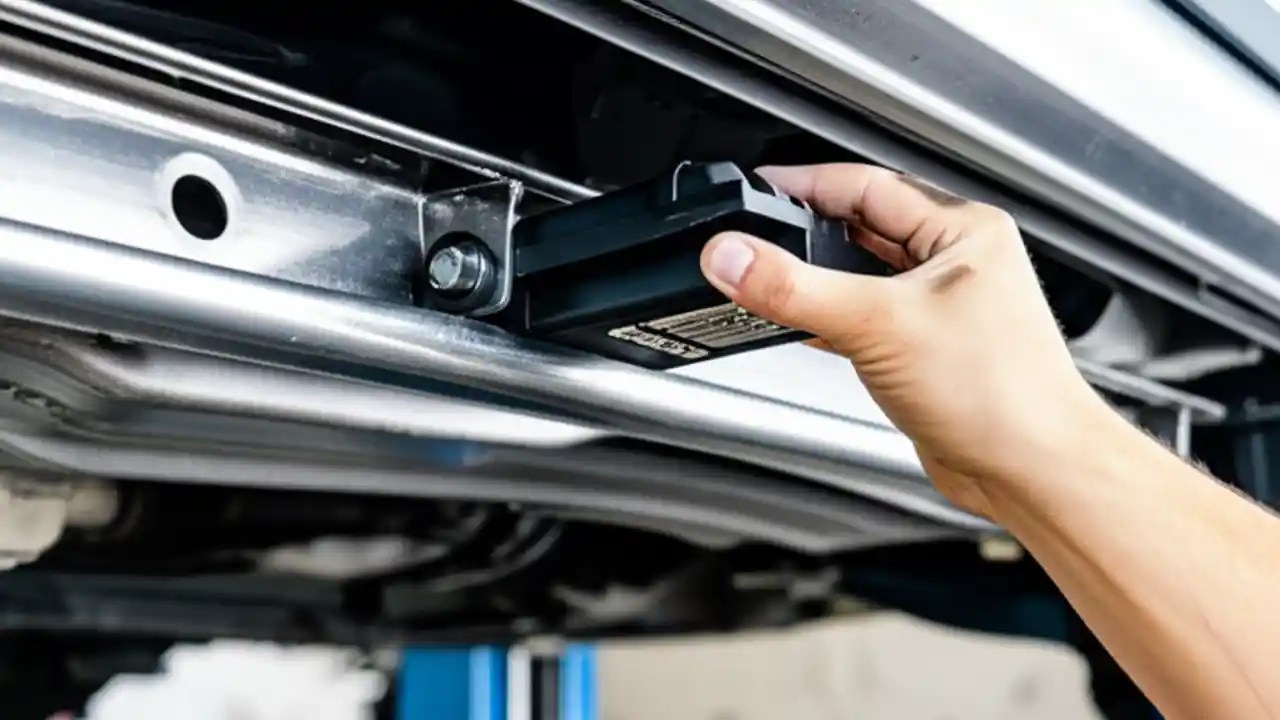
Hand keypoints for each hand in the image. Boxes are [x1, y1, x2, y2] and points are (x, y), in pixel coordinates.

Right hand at [700, 164, 1110, 516]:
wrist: (1032, 471)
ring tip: (769, 279)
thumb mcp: (881, 325)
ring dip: (816, 279)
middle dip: (806, 232)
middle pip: (860, 227)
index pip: (866, 183)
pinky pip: (863, 318)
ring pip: (860, 275)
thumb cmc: (1004, 394)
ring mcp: (939, 306)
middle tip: (754, 235)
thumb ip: (797, 288)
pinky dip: (827, 319)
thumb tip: (734, 255)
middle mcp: (955, 262)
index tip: (756, 190)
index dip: (805, 184)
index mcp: (964, 230)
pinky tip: (800, 328)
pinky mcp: (924, 349)